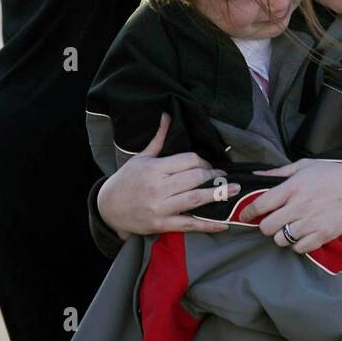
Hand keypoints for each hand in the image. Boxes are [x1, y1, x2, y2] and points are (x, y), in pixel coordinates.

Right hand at [96, 113, 240, 238]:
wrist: (107, 208)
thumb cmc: (126, 180)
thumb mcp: (140, 157)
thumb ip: (158, 138)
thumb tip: (167, 115)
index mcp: (154, 168)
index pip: (187, 160)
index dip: (202, 162)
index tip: (208, 165)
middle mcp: (158, 187)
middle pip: (194, 179)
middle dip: (213, 176)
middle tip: (225, 177)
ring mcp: (160, 208)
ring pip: (195, 200)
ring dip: (218, 195)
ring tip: (235, 191)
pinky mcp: (161, 225)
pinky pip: (189, 225)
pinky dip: (208, 225)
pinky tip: (224, 224)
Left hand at [239, 159, 341, 253]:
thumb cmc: (331, 175)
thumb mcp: (304, 166)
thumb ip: (278, 172)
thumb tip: (256, 175)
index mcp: (292, 188)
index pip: (261, 205)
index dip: (248, 212)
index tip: (245, 215)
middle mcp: (299, 207)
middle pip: (267, 227)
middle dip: (265, 226)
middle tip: (272, 222)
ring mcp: (310, 223)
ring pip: (280, 240)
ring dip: (281, 236)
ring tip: (288, 228)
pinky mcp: (322, 235)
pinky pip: (298, 249)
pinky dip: (296, 244)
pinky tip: (301, 235)